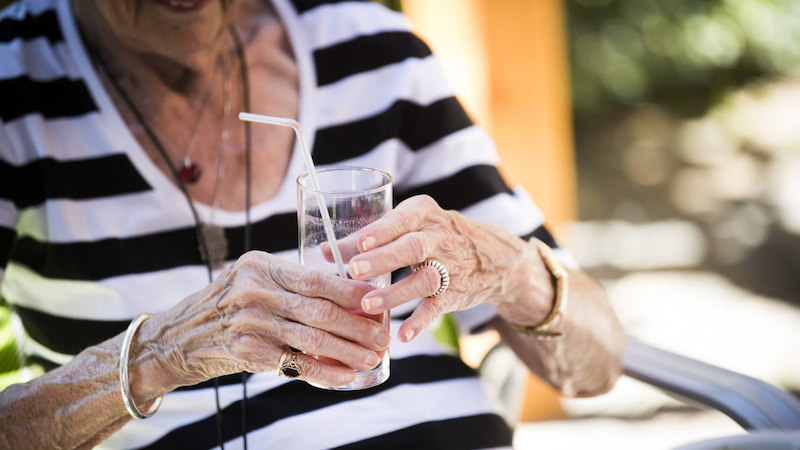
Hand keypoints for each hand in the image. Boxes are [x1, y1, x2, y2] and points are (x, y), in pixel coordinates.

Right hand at [146, 251, 389, 388]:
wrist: (176, 338)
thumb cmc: (224, 307)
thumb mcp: (251, 282)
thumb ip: (290, 286)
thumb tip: (347, 298)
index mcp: (261, 266)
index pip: (317, 278)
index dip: (353, 292)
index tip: (378, 301)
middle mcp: (255, 291)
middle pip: (321, 310)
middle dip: (359, 326)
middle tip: (384, 336)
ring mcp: (250, 323)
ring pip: (314, 338)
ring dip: (350, 351)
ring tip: (373, 357)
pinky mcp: (248, 352)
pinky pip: (298, 364)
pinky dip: (326, 373)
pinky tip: (347, 377)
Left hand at [325, 195, 552, 342]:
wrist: (493, 258)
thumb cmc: (434, 237)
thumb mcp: (409, 227)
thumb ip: (369, 239)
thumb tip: (326, 253)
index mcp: (423, 214)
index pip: (400, 220)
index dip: (380, 232)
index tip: (359, 244)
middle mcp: (438, 237)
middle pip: (411, 247)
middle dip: (382, 258)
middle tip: (355, 270)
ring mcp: (449, 266)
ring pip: (422, 280)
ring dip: (395, 293)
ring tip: (368, 305)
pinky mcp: (455, 293)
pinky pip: (437, 308)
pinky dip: (420, 322)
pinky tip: (403, 334)